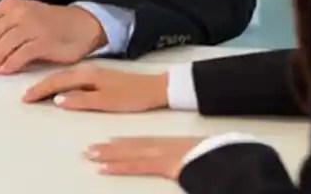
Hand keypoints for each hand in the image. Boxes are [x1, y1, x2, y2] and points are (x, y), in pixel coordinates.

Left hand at [0, 0, 106, 73]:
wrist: (81, 25)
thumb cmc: (47, 24)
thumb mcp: (21, 18)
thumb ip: (2, 28)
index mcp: (9, 5)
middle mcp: (18, 12)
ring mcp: (32, 25)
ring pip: (3, 43)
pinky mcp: (44, 40)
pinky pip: (22, 53)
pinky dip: (10, 63)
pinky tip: (2, 71)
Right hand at [22, 64, 168, 111]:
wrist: (155, 88)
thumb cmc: (133, 96)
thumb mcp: (107, 101)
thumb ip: (81, 101)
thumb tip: (57, 100)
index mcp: (86, 74)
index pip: (56, 81)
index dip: (39, 90)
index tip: (25, 98)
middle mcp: (86, 70)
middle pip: (56, 76)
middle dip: (39, 85)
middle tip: (24, 96)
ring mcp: (91, 71)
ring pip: (62, 76)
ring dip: (47, 83)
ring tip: (34, 92)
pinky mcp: (96, 76)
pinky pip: (69, 78)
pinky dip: (58, 83)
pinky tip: (56, 88)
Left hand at [84, 136, 204, 178]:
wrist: (221, 154)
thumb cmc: (215, 153)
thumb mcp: (200, 152)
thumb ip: (187, 155)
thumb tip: (183, 160)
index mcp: (169, 142)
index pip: (141, 141)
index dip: (124, 142)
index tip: (110, 140)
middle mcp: (159, 146)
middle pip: (129, 147)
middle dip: (108, 148)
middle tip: (89, 149)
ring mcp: (158, 154)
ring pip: (127, 154)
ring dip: (106, 155)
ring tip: (89, 155)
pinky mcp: (160, 165)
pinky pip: (135, 167)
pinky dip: (117, 168)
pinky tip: (102, 169)